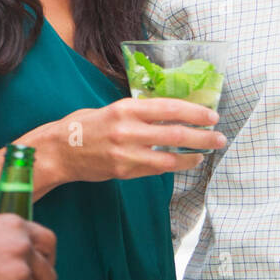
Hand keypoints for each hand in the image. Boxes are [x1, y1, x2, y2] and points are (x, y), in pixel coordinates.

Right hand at [48, 97, 225, 182]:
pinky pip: (156, 169)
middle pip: (175, 133)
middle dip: (202, 136)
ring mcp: (126, 154)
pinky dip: (174, 165)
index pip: (169, 108)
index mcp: (126, 108)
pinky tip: (185, 162)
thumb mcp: (112, 108)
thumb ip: (138, 111)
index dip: (194, 112)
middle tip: (220, 137)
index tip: (212, 115)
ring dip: (192, 156)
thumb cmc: (84, 125)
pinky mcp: (124, 171)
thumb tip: (170, 111)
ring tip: (206, 153)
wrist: (59, 150)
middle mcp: (127, 130)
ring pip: (169, 157)